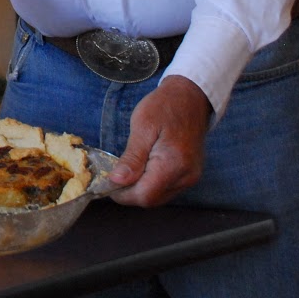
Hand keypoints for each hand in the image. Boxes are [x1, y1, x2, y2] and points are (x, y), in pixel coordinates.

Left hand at [107, 75, 210, 207]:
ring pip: (159, 197)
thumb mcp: (142, 126)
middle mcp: (186, 176)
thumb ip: (132, 157)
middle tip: (115, 173)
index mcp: (173, 164)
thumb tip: (117, 181)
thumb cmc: (164, 106)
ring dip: (140, 189)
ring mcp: (191, 177)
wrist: (191, 97)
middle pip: (151, 199)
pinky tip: (143, 168)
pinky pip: (167, 189)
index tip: (107, 181)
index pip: (144, 195)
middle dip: (130, 192)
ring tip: (129, 168)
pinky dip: (151, 184)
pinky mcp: (191, 175)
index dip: (122, 194)